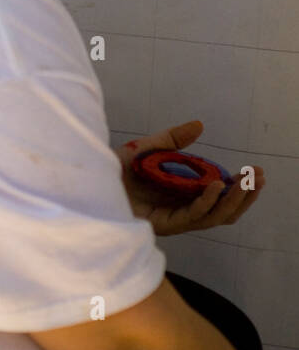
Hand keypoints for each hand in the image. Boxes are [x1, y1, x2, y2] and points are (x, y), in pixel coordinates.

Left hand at [117, 121, 264, 235]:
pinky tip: (216, 185)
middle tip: (260, 177)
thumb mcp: (147, 149)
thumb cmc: (114, 170)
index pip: (220, 198)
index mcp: (182, 196)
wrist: (89, 182)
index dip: (240, 188)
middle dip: (245, 195)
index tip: (255, 171)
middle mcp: (181, 210)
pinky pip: (192, 215)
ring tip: (246, 181)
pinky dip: (207, 201)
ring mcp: (173, 219)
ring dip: (233, 199)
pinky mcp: (163, 224)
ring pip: (213, 216)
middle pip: (223, 210)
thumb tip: (199, 125)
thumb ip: (173, 139)